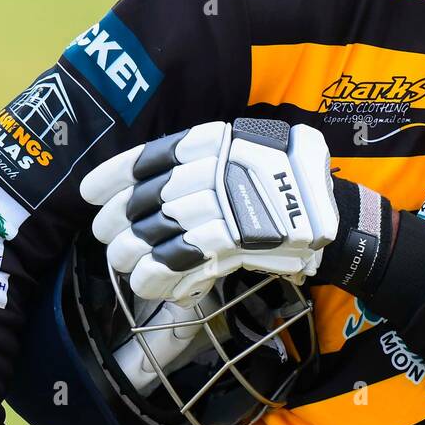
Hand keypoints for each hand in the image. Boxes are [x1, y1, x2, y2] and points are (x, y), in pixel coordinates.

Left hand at [80, 118, 340, 302]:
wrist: (335, 218)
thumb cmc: (291, 183)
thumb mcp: (254, 149)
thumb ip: (210, 159)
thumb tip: (153, 184)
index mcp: (216, 141)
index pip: (151, 157)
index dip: (113, 176)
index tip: (89, 191)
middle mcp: (214, 168)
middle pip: (145, 200)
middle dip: (116, 221)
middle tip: (106, 235)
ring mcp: (221, 205)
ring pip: (153, 233)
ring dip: (130, 253)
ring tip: (123, 262)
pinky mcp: (229, 241)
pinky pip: (176, 261)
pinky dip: (156, 276)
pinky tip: (149, 283)